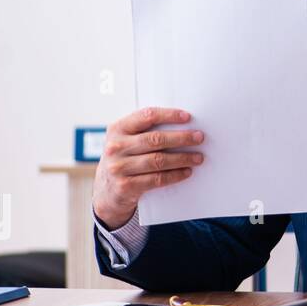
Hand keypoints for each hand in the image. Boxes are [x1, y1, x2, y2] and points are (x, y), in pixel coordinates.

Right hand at [92, 107, 204, 229]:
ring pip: (158, 160)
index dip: (169, 115)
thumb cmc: (125, 158)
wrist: (107, 191)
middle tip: (199, 138)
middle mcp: (115, 147)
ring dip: (182, 158)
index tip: (188, 117)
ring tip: (198, 157)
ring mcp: (118, 168)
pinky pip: (156, 179)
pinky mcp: (125, 186)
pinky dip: (175, 175)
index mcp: (117, 129)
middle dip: (181, 138)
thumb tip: (183, 123)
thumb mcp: (127, 140)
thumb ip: (145, 130)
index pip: (146, 116)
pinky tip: (187, 172)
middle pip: (155, 139)